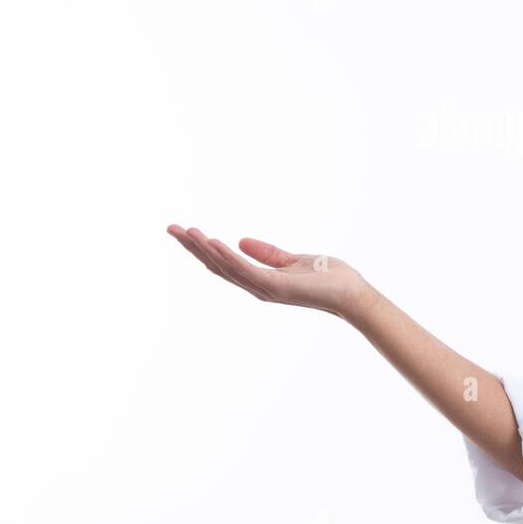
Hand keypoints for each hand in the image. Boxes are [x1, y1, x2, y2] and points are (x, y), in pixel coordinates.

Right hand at [166, 225, 373, 319]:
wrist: (352, 294)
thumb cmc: (328, 279)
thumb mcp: (293, 260)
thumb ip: (268, 253)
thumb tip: (240, 241)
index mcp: (259, 280)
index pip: (223, 264)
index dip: (201, 248)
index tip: (182, 231)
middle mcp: (257, 287)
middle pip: (217, 266)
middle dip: (192, 248)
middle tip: (170, 228)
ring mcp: (266, 289)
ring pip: (227, 267)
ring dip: (205, 249)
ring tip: (186, 231)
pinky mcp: (277, 287)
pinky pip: (247, 270)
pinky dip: (229, 257)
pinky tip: (214, 242)